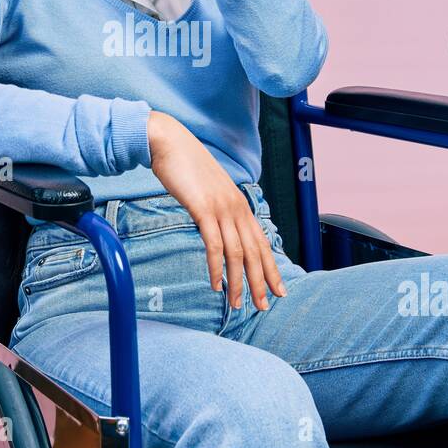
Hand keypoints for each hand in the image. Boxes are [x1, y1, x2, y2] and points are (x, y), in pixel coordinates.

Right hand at [147, 111, 286, 310]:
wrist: (169, 143)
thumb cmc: (185, 167)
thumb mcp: (208, 191)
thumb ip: (217, 209)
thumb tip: (219, 228)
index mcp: (240, 204)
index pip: (261, 242)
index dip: (271, 268)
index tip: (278, 289)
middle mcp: (236, 208)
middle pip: (255, 251)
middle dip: (262, 281)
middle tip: (264, 305)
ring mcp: (221, 208)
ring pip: (237, 252)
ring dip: (238, 281)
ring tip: (237, 303)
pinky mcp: (203, 209)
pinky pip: (214, 244)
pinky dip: (217, 267)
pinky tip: (216, 284)